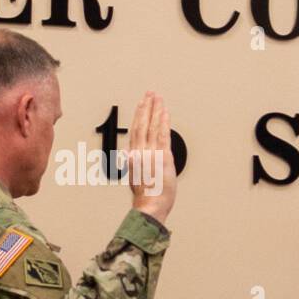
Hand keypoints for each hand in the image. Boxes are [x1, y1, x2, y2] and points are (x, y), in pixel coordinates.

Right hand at [126, 91, 175, 225]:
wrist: (150, 205)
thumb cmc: (145, 196)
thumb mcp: (135, 178)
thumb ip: (135, 164)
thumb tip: (133, 158)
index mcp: (134, 156)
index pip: (136, 130)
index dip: (138, 115)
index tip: (141, 104)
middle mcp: (140, 152)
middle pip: (142, 123)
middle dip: (146, 106)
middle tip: (150, 93)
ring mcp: (151, 153)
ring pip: (152, 126)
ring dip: (156, 110)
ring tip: (158, 98)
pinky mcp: (163, 156)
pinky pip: (163, 135)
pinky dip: (164, 122)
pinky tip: (165, 112)